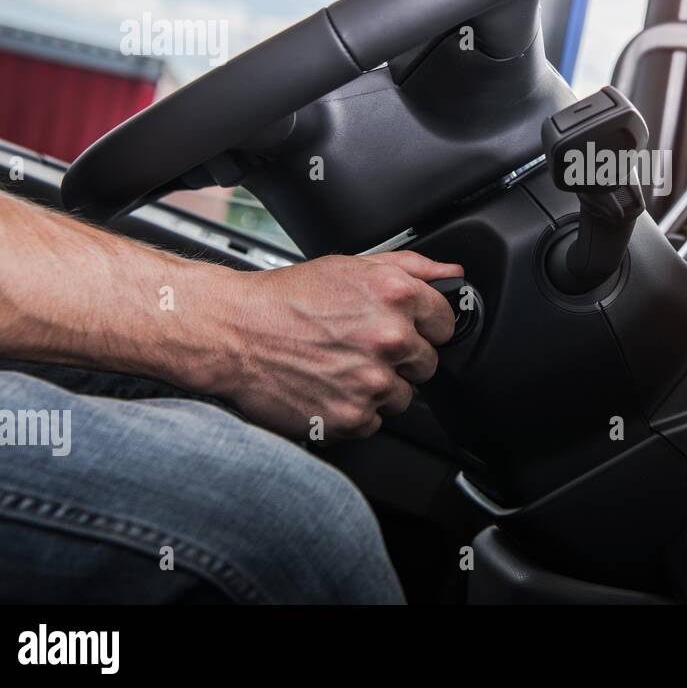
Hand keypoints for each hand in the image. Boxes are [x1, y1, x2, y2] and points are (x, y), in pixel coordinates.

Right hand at [208, 251, 461, 441]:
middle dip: (401, 358)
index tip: (402, 328)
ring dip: (379, 387)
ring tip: (340, 367)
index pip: (446, 323)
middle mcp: (389, 338)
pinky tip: (329, 387)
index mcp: (396, 296)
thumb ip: (412, 268)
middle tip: (360, 347)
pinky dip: (355, 410)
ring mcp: (372, 380)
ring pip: (403, 396)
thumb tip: (453, 274)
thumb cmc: (288, 298)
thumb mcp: (352, 265)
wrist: (234, 332)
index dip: (424, 326)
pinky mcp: (353, 417)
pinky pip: (375, 421)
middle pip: (427, 363)